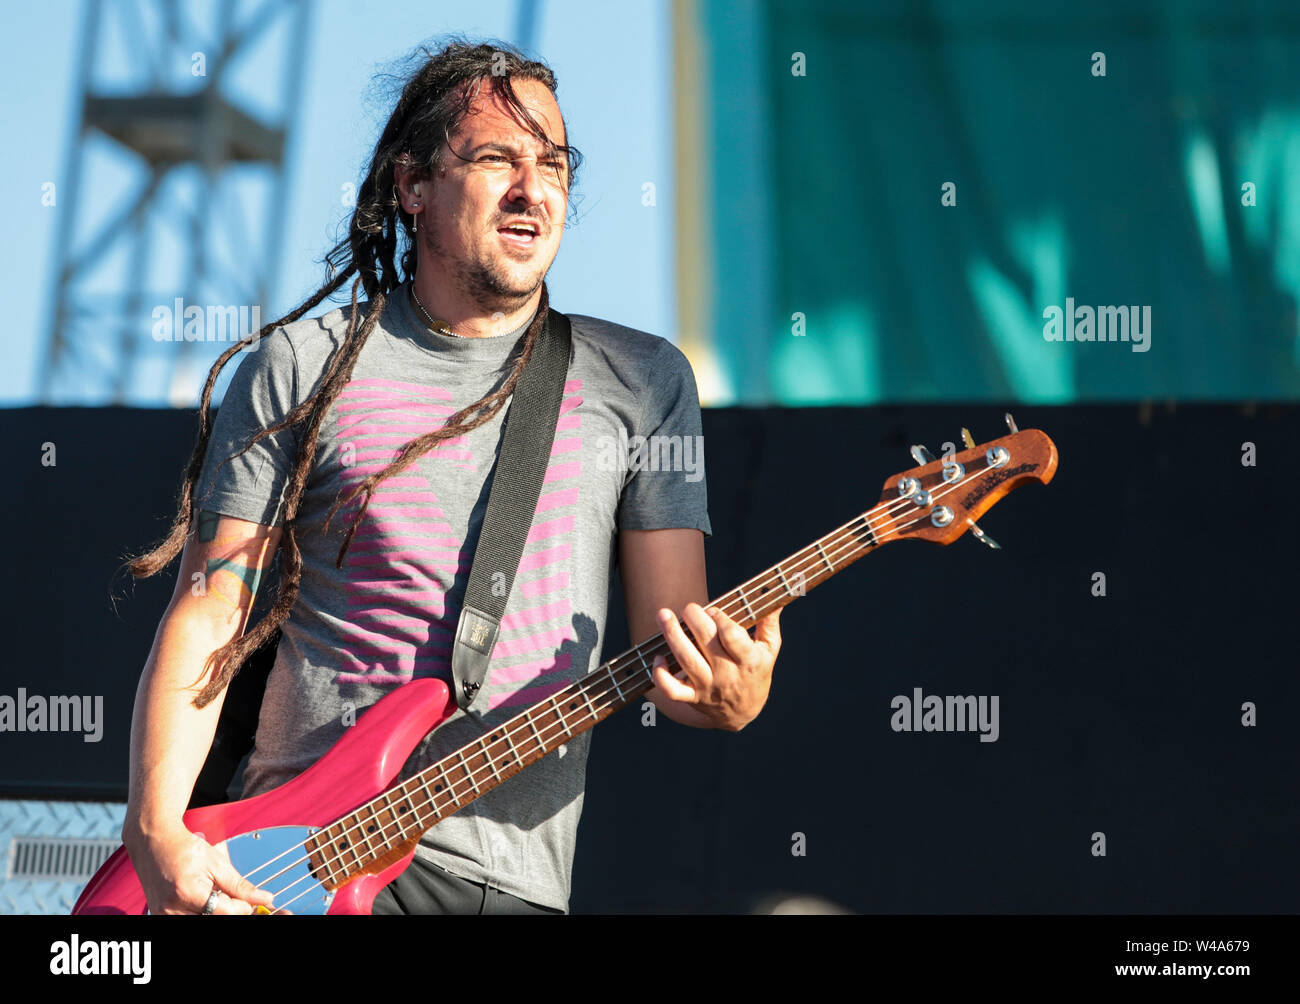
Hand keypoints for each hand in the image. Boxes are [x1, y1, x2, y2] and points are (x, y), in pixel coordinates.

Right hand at [123, 820, 275, 914]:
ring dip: (214, 912)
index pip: (225, 912)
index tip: (249, 900)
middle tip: (235, 899)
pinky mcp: (159, 916)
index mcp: (188, 892)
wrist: (154, 842)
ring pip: (201, 921)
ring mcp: (163, 914)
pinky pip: (188, 919)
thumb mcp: (217, 862)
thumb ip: (240, 885)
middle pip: (213, 919)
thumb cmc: (184, 848)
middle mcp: (172, 908)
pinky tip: (203, 900)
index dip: (242, 907)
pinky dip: (200, 912)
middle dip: (228, 911)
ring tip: (214, 895)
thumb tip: (263, 899)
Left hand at [650, 602, 780, 730]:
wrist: (743, 712)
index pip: (732, 635)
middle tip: (690, 608)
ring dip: (672, 635)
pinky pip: (672, 689)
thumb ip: (769, 625)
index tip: (714, 611)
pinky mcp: (692, 697)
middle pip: (706, 642)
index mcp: (749, 661)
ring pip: (686, 659)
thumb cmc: (756, 673)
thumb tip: (774, 601)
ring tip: (663, 615)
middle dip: (694, 618)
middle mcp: (727, 675)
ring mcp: (708, 686)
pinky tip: (658, 657)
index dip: (720, 618)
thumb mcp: (769, 651)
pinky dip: (660, 675)